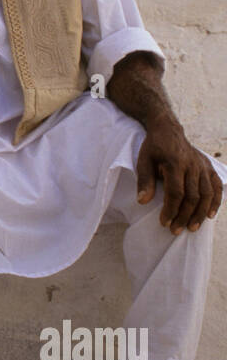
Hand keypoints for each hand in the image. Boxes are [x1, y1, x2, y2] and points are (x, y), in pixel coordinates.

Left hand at [136, 116, 222, 232]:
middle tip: (175, 230)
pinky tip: (210, 215)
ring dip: (200, 213)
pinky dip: (216, 201)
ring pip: (206, 194)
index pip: (176, 193)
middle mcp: (192, 165)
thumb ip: (144, 181)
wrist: (168, 129)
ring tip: (192, 228)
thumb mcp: (143, 161)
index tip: (164, 222)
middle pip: (192, 196)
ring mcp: (202, 166)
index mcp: (175, 164)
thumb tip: (142, 202)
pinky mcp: (208, 167)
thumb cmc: (154, 147)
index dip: (171, 210)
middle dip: (184, 216)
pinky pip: (216, 186)